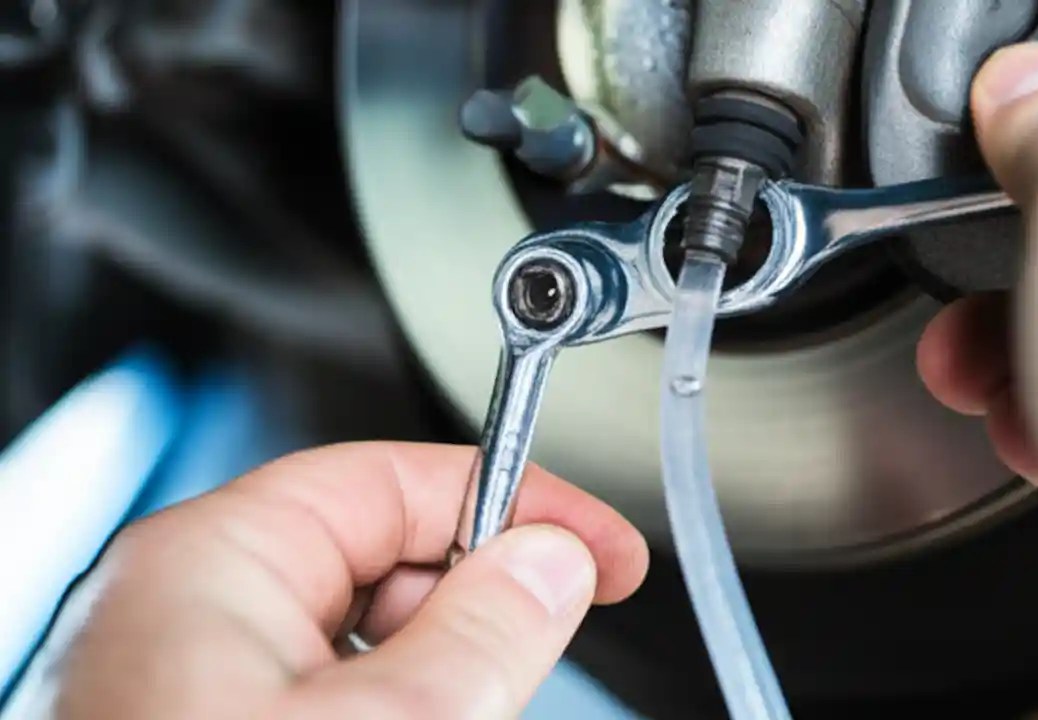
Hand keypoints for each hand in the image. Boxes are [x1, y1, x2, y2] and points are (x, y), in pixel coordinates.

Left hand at [19, 443, 648, 718]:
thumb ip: (485, 632)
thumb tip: (553, 561)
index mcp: (212, 562)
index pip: (395, 479)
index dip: (516, 503)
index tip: (596, 550)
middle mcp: (187, 611)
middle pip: (384, 560)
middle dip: (473, 606)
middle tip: (526, 662)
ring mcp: (187, 682)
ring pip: (362, 641)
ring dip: (433, 678)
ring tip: (455, 715)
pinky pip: (321, 695)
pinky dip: (385, 712)